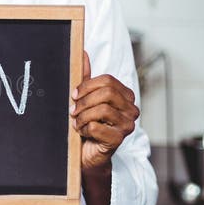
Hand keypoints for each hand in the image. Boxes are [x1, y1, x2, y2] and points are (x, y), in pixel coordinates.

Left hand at [70, 52, 138, 170]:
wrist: (86, 152)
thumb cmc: (87, 124)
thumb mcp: (85, 99)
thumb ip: (86, 78)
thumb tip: (83, 52)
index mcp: (125, 96)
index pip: (108, 81)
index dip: (86, 86)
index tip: (74, 95)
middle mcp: (131, 109)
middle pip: (107, 93)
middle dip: (84, 101)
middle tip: (72, 111)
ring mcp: (128, 125)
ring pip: (102, 110)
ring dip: (83, 117)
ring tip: (77, 123)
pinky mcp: (119, 139)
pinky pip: (97, 127)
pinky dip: (84, 129)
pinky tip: (83, 133)